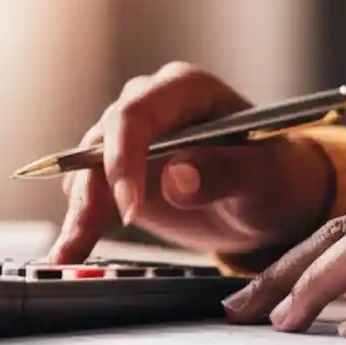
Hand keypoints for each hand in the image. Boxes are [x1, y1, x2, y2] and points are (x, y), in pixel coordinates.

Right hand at [46, 62, 333, 262]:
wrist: (269, 201)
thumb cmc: (275, 176)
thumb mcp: (265, 176)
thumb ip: (226, 172)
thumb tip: (177, 177)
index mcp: (186, 90)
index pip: (136, 114)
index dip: (124, 158)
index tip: (130, 207)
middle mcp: (150, 107)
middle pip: (102, 142)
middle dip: (91, 192)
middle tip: (85, 239)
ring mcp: (130, 141)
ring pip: (87, 170)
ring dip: (77, 213)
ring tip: (70, 254)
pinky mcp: (120, 175)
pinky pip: (90, 196)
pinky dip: (80, 225)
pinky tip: (74, 253)